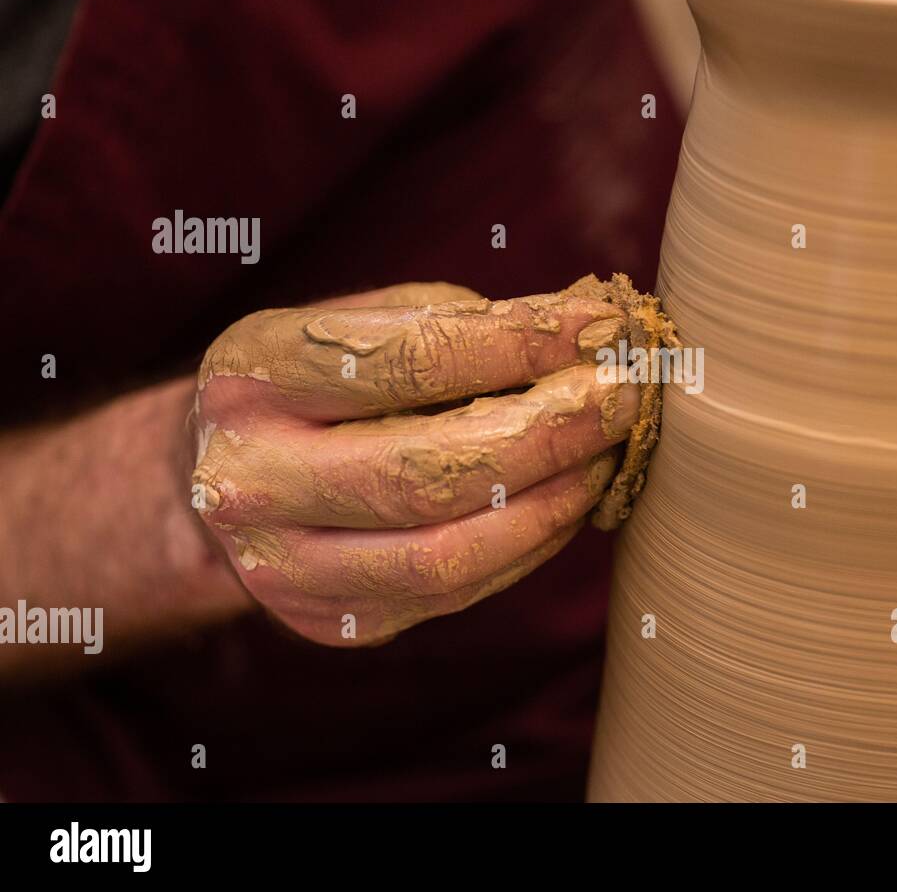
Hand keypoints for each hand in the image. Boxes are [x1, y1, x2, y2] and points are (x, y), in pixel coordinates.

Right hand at [190, 282, 637, 644]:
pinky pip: (454, 591)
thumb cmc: (318, 381)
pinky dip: (530, 543)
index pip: (409, 362)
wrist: (221, 477)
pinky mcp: (330, 619)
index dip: (521, 344)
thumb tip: (588, 328)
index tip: (600, 325)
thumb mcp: (359, 325)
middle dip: (552, 430)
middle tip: (626, 395)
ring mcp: (284, 566)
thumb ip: (459, 325)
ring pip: (448, 551)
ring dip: (554, 498)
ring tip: (611, 450)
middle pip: (431, 471)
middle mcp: (251, 481)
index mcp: (253, 380)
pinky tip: (570, 498)